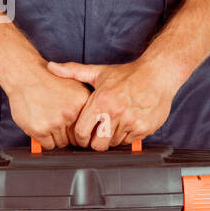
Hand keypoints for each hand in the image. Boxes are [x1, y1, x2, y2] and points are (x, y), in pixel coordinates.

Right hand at [1, 63, 90, 149]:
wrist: (25, 75)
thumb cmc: (48, 80)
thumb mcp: (75, 85)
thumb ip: (85, 104)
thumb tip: (92, 124)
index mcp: (82, 102)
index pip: (88, 127)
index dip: (81, 130)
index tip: (76, 130)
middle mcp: (70, 114)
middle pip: (75, 138)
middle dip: (69, 134)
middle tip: (60, 126)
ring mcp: (54, 123)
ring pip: (62, 143)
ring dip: (56, 137)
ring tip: (49, 124)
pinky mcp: (39, 130)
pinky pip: (48, 145)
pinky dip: (45, 140)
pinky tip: (42, 128)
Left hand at [46, 59, 178, 150]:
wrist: (158, 74)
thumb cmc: (129, 74)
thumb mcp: (99, 71)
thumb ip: (73, 71)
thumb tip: (51, 66)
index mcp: (101, 102)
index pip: (81, 131)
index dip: (79, 137)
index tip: (82, 135)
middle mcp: (115, 114)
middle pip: (97, 144)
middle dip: (94, 142)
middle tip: (96, 135)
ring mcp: (131, 123)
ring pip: (113, 143)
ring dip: (111, 138)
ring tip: (114, 125)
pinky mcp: (144, 129)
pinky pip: (129, 142)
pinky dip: (126, 136)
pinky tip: (127, 124)